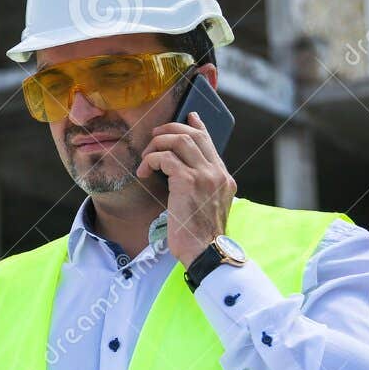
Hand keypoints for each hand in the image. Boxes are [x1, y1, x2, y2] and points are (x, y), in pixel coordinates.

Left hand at [136, 111, 236, 266]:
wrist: (206, 253)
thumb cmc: (200, 237)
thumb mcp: (206, 207)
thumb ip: (201, 188)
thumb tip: (180, 174)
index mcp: (224, 178)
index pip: (210, 142)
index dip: (197, 126)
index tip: (189, 116)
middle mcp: (217, 173)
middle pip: (193, 135)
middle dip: (169, 130)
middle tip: (154, 137)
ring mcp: (205, 175)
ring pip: (179, 140)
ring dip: (157, 145)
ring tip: (146, 159)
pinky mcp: (188, 181)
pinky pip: (165, 158)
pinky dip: (151, 160)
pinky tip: (144, 172)